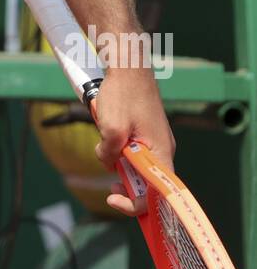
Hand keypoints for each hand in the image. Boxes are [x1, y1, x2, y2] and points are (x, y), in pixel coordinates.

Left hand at [93, 66, 175, 216]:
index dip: (134, 204)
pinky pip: (135, 150)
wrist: (128, 64)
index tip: (112, 197)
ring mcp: (156, 139)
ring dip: (119, 163)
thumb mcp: (111, 129)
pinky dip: (119, 149)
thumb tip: (108, 162)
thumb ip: (109, 153)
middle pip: (148, 182)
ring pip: (138, 165)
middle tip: (109, 185)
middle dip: (126, 184)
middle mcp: (164, 149)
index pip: (156, 194)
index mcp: (162, 153)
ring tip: (104, 146)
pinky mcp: (147, 130)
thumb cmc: (123, 94)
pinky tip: (107, 133)